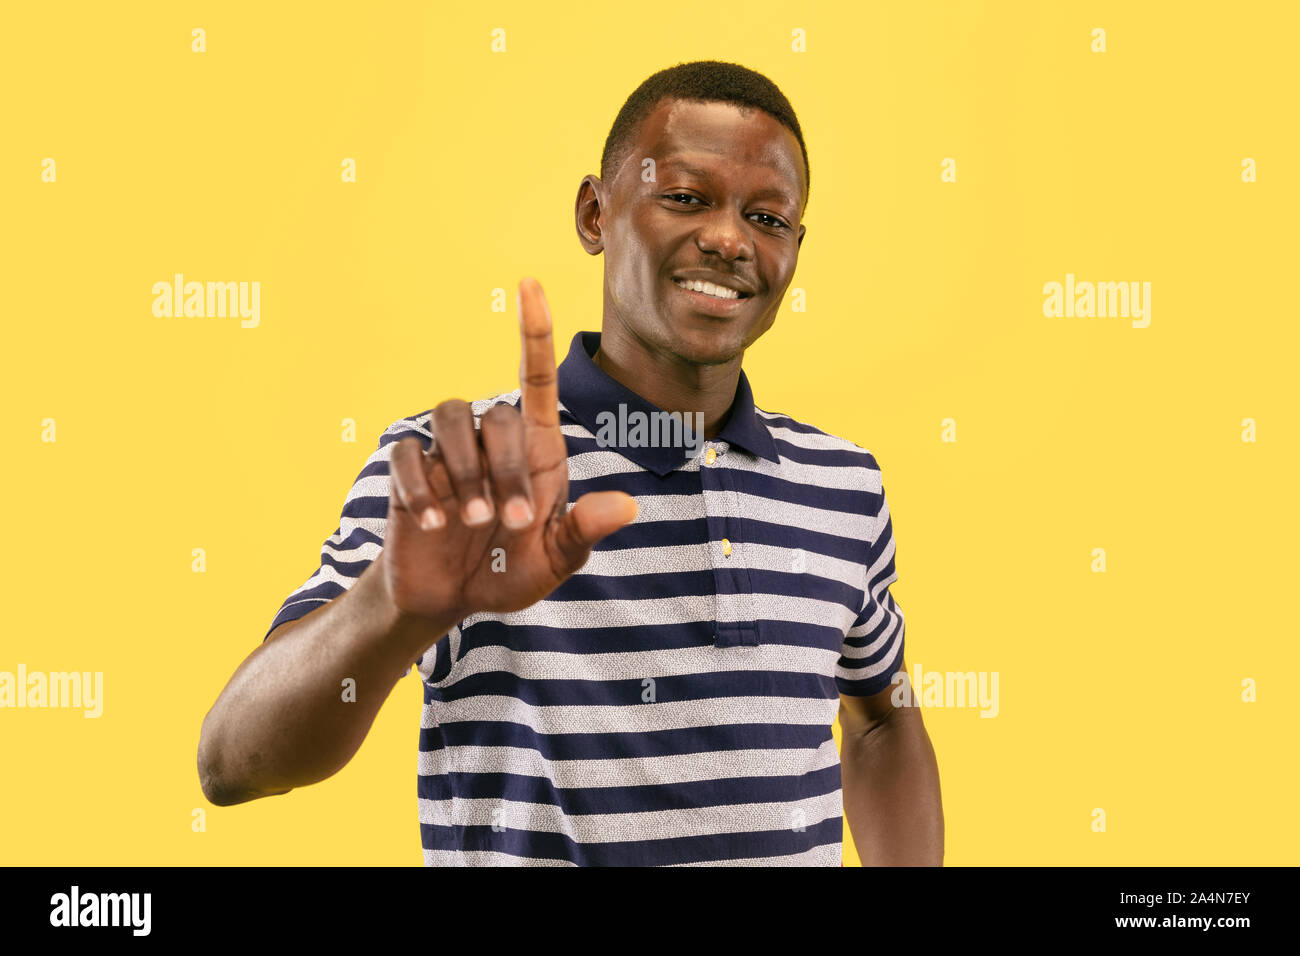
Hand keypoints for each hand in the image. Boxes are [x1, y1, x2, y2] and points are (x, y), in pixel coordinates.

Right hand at [380, 278, 638, 622]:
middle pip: (496, 414)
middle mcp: (491, 443)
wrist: (449, 598)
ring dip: (464, 469)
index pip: (535, 379)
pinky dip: (421, 488)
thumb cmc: (509, 570)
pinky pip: (407, 454)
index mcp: (535, 452)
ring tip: (471, 523)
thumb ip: (585, 532)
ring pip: (449, 416)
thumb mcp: (555, 561)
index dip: (534, 332)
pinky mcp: (408, 474)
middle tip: (507, 524)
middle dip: (503, 468)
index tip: (531, 285)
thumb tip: (628, 506)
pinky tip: (433, 524)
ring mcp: (447, 455)